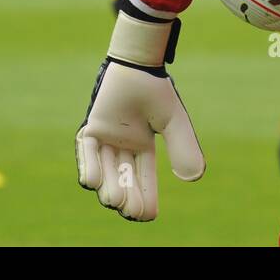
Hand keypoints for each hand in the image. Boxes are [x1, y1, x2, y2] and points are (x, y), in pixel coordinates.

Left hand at [76, 0, 205, 220]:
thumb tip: (193, 179)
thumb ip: (184, 147)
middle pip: (124, 179)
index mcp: (143, 145)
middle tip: (130, 210)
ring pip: (105, 170)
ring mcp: (106, 136)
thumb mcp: (174, 123)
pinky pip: (86, 150)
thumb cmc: (156, 89)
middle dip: (128, 197)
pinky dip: (88, 166)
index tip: (148, 215)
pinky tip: (92, 182)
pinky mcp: (92, 125)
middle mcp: (123, 144)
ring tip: (114, 200)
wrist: (139, 64)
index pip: (145, 178)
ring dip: (108, 187)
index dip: (147, 198)